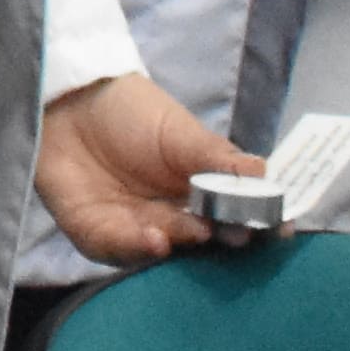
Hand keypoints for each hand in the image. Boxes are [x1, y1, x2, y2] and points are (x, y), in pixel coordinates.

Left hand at [38, 75, 261, 266]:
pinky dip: (139, 247)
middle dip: (222, 241)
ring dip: (182, 245)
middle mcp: (171, 220)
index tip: (281, 231)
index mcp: (199, 195)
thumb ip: (218, 157)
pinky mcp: (97, 234)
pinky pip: (120, 249)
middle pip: (204, 242)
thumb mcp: (181, 131)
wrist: (67, 99)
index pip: (234, 219)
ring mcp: (134, 229)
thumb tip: (265, 173)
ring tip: (197, 232)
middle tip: (238, 236)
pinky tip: (156, 238)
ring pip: (166, 251)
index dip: (256, 227)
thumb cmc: (130, 112)